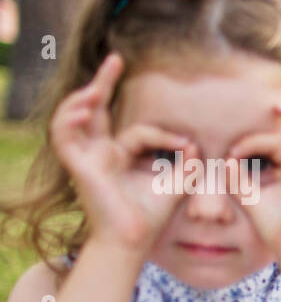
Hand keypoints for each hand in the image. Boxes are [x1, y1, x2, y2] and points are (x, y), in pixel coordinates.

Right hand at [50, 53, 189, 252]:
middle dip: (103, 83)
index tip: (189, 146)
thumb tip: (196, 144)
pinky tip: (84, 107)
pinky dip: (69, 120)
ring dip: (81, 99)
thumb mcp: (175, 185)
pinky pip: (63, 137)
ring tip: (97, 85)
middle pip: (93, 111)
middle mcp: (99, 154)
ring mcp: (86, 159)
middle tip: (116, 59)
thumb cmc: (150, 218)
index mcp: (119, 158)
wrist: (133, 242)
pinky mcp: (78, 167)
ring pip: (72, 119)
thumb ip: (187, 164)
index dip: (165, 135)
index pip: (138, 132)